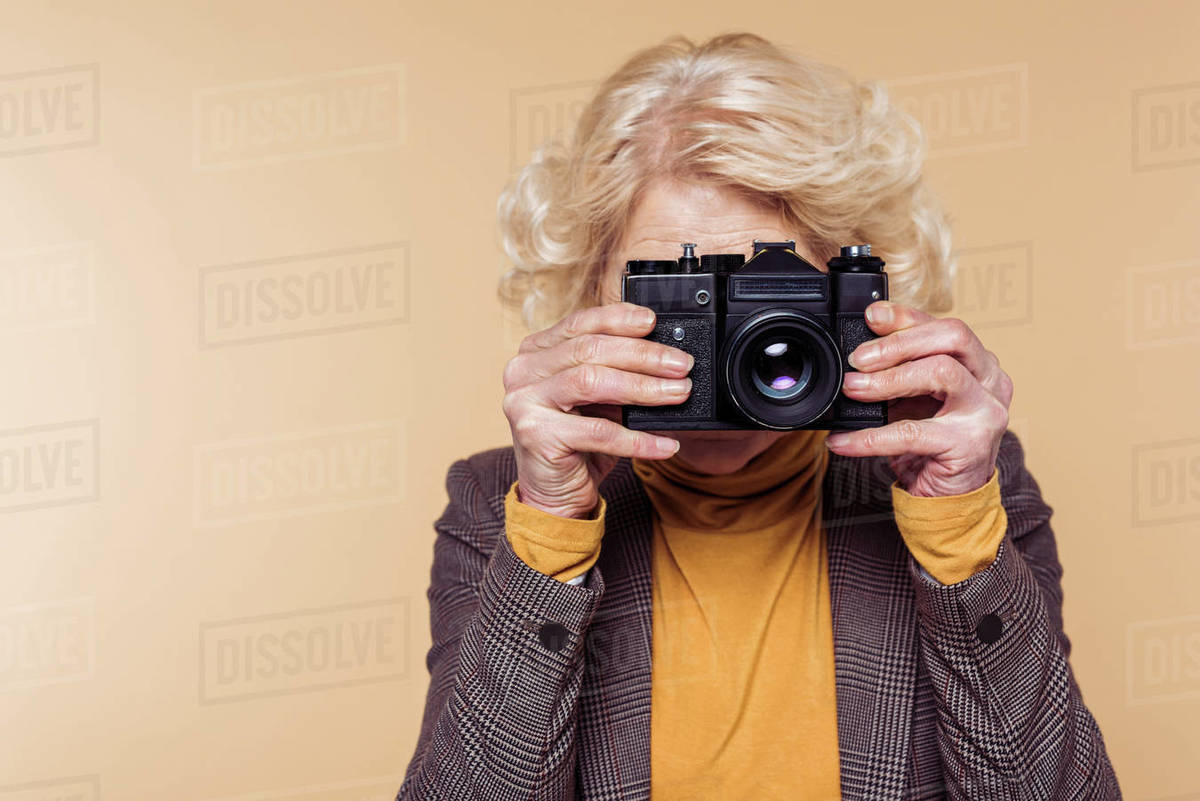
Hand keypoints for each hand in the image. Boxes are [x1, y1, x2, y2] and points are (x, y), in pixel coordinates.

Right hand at [502, 302, 691, 518]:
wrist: (554, 495)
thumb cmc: (578, 442)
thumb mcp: (596, 399)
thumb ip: (614, 371)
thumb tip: (664, 356)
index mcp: (535, 353)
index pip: (579, 324)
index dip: (618, 319)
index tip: (653, 321)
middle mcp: (522, 372)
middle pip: (589, 350)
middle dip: (643, 355)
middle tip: (681, 364)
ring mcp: (524, 402)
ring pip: (591, 382)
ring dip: (643, 387)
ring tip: (678, 393)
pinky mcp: (536, 436)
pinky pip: (598, 432)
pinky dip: (637, 438)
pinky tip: (665, 443)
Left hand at [824, 301, 1011, 496]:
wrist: (948, 498)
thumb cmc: (931, 442)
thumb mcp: (913, 398)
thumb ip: (896, 372)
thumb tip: (855, 353)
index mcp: (980, 363)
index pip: (946, 327)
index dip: (907, 317)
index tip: (871, 316)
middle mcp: (991, 381)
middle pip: (953, 337)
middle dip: (900, 342)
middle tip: (859, 359)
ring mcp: (986, 412)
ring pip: (941, 372)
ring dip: (888, 379)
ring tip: (852, 389)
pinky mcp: (970, 445)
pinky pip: (912, 432)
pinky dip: (869, 437)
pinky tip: (842, 441)